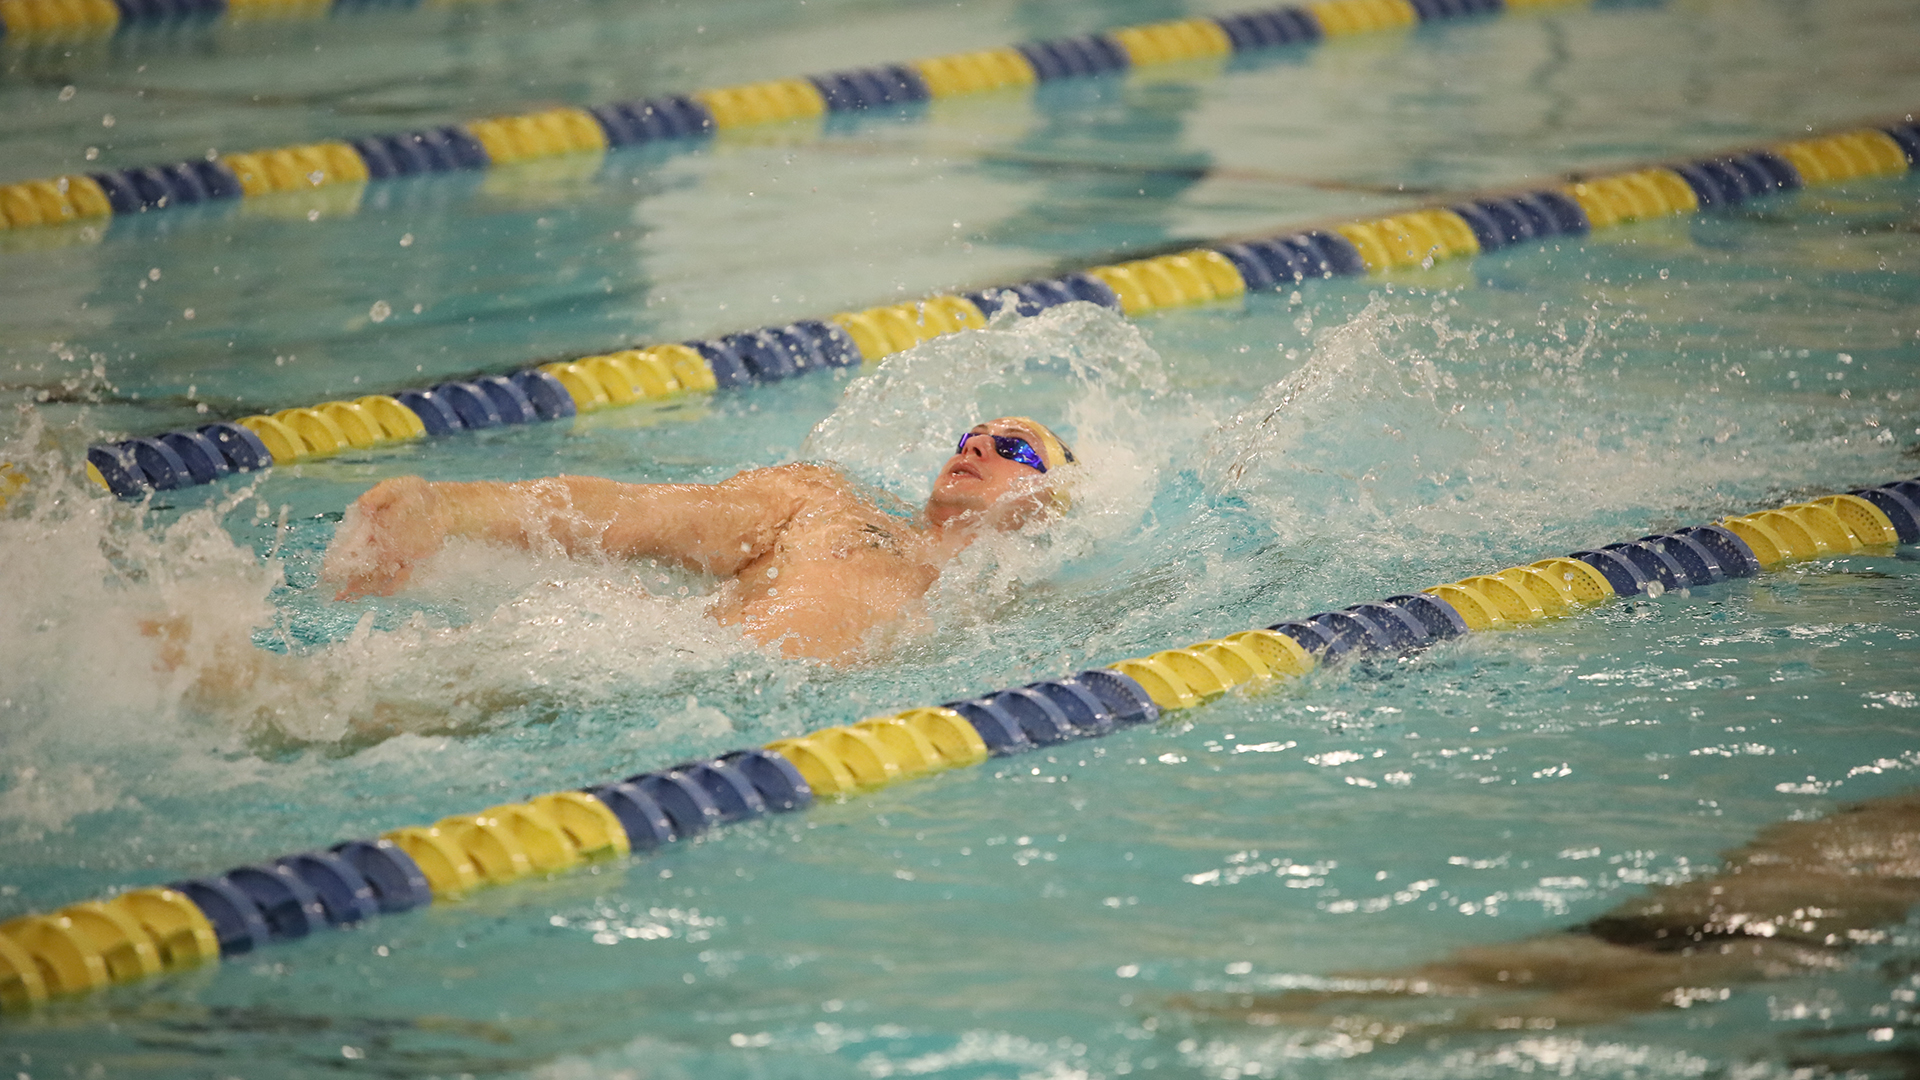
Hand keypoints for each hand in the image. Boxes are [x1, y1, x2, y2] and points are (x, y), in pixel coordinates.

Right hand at [322, 476, 445, 598]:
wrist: (442, 503)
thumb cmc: (413, 492)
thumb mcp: (393, 488)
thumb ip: (375, 496)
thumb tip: (362, 508)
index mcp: (367, 526)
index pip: (350, 544)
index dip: (339, 557)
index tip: (329, 569)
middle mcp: (377, 543)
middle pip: (359, 563)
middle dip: (348, 578)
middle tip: (337, 592)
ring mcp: (393, 553)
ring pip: (375, 573)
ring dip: (365, 586)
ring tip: (354, 597)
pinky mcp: (410, 560)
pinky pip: (399, 576)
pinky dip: (392, 584)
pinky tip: (385, 590)